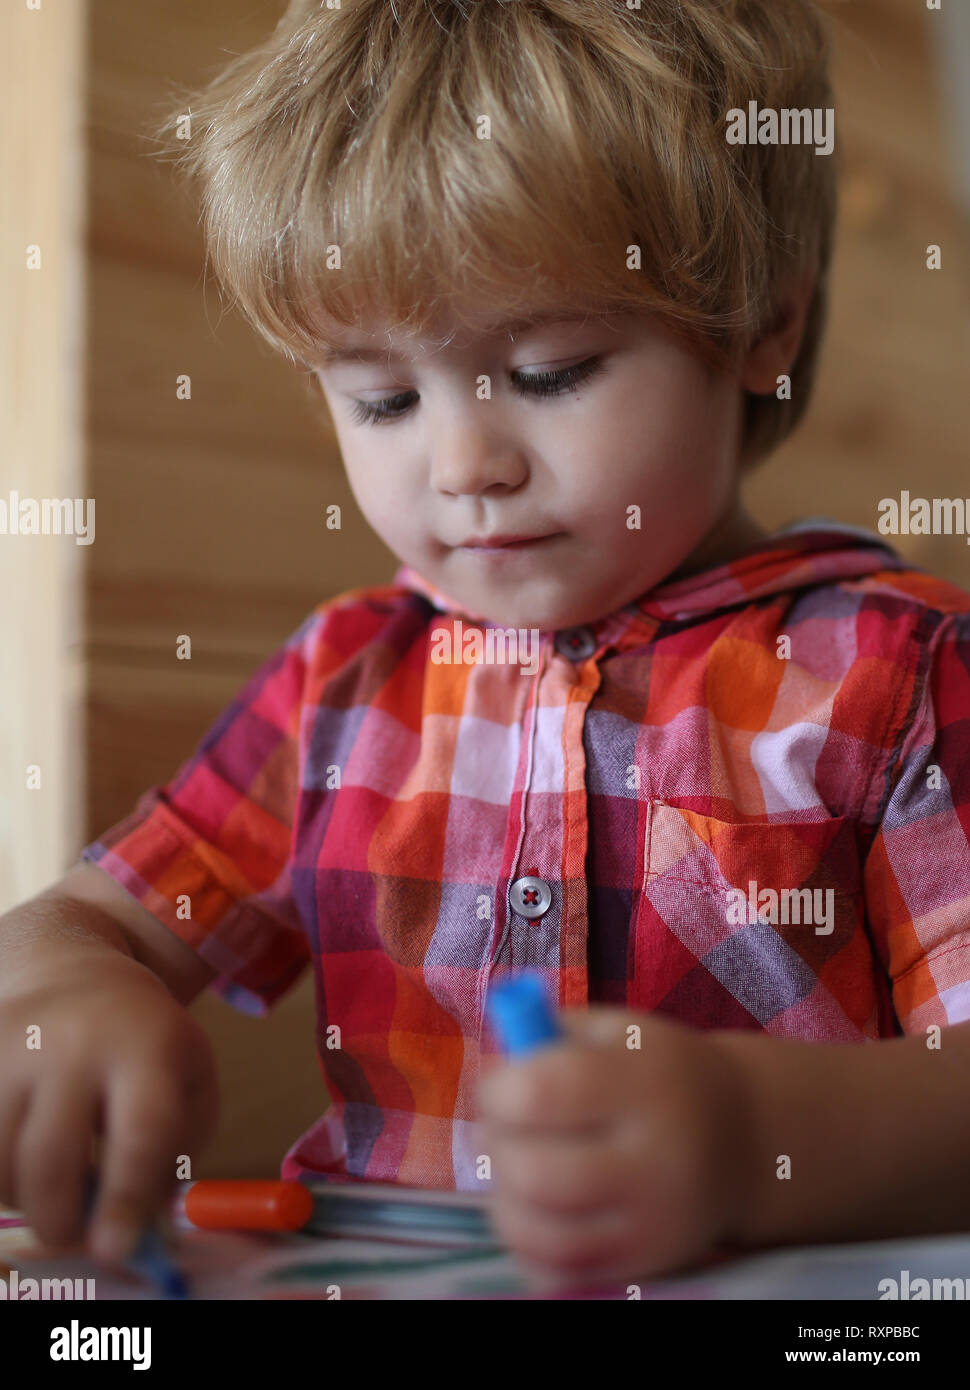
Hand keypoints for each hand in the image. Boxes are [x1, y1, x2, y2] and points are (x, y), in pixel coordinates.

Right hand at [0, 950, 218, 1264]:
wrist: (77, 974)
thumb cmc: (146, 1043)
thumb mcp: (190, 1081)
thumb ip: (176, 1156)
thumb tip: (136, 1230)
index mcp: (147, 1046)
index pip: (140, 1133)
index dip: (126, 1201)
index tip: (114, 1250)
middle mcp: (75, 1042)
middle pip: (52, 1159)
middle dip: (62, 1219)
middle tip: (74, 1235)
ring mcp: (14, 1048)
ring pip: (3, 1163)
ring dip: (26, 1199)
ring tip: (54, 1184)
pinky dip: (0, 1173)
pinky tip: (23, 1160)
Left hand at [476, 1005, 749, 1284]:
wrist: (741, 1137)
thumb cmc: (657, 1071)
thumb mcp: (615, 1031)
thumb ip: (546, 1038)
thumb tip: (488, 1072)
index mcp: (647, 1084)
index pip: (544, 1094)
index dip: (499, 1091)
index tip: (498, 1085)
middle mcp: (657, 1160)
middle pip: (538, 1174)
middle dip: (497, 1148)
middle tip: (499, 1129)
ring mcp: (652, 1222)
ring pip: (542, 1233)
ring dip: (504, 1198)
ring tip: (512, 1166)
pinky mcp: (643, 1264)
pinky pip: (559, 1271)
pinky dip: (526, 1242)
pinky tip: (532, 1207)